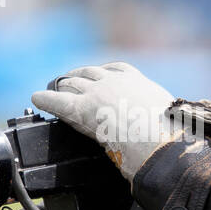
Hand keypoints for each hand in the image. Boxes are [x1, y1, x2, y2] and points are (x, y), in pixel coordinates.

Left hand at [31, 62, 176, 180]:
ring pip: (71, 84)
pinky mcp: (79, 109)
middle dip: (77, 77)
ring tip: (53, 89)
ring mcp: (94, 93)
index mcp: (135, 80)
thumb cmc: (167, 133)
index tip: (99, 75)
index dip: (103, 73)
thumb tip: (173, 128)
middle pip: (88, 74)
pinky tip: (37, 99)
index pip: (115, 70)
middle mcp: (112, 81)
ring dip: (61, 86)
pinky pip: (55, 100)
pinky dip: (44, 98)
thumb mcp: (169, 113)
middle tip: (69, 81)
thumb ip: (159, 113)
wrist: (156, 139)